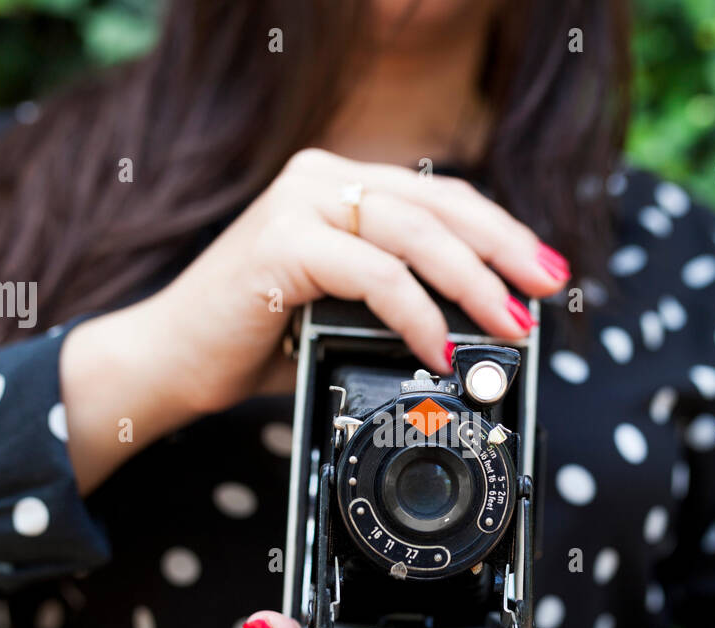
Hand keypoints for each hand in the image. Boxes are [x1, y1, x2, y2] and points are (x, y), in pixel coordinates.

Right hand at [155, 147, 569, 411]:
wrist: (169, 361)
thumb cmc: (255, 340)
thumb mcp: (343, 310)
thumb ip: (400, 297)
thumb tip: (482, 321)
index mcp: (337, 185)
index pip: (439, 197)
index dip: (500, 232)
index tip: (544, 272)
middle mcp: (319, 180)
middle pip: (439, 205)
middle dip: (504, 251)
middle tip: (545, 293)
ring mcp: (298, 204)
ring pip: (415, 234)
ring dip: (473, 284)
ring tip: (507, 326)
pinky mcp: (281, 243)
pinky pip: (375, 275)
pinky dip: (417, 314)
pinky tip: (438, 347)